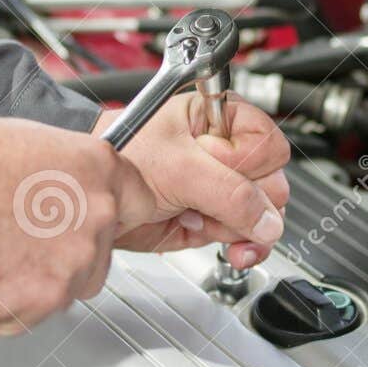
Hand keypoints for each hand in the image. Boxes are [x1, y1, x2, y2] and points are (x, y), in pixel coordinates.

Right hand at [0, 114, 155, 337]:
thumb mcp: (33, 143)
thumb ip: (67, 174)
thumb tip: (66, 191)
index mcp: (101, 169)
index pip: (137, 203)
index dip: (106, 217)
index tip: (88, 221)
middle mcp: (98, 216)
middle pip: (98, 258)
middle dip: (63, 257)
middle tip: (17, 239)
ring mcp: (73, 262)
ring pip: (64, 291)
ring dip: (31, 284)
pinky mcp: (42, 300)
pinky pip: (26, 317)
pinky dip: (0, 308)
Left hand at [99, 95, 290, 269]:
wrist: (94, 196)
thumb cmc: (123, 156)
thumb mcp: (179, 168)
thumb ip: (229, 192)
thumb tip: (268, 219)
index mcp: (223, 119)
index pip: (270, 146)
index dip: (249, 164)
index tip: (217, 168)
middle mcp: (228, 152)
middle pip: (273, 184)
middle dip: (246, 202)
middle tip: (209, 199)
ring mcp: (223, 188)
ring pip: (265, 215)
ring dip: (240, 227)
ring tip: (202, 220)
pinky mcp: (215, 219)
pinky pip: (250, 237)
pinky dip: (244, 247)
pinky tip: (231, 248)